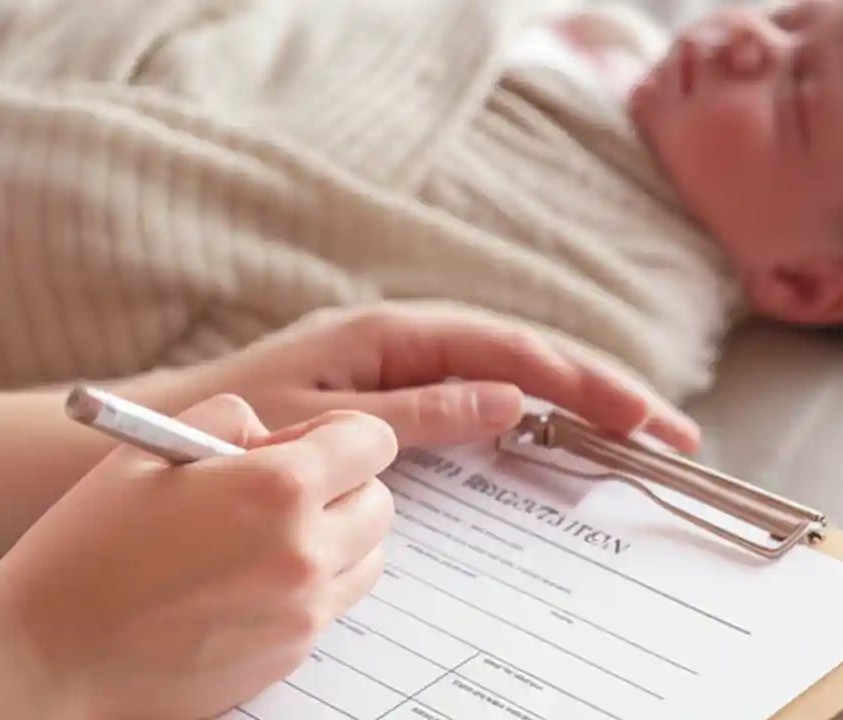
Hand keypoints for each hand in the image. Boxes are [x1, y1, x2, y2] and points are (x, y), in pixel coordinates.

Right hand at [0, 395, 396, 718]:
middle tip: (287, 491)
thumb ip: (232, 419)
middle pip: (379, 502)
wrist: (48, 658)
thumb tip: (283, 435)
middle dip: (344, 486)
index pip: (374, 441)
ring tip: (271, 537)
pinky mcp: (292, 653)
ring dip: (337, 538)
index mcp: (278, 488)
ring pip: (369, 557)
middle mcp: (306, 551)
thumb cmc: (88, 548)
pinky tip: (250, 582)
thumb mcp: (151, 449)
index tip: (310, 444)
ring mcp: (305, 611)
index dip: (343, 435)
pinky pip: (333, 604)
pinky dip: (312, 587)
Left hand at [152, 302, 700, 452]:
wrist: (172, 439)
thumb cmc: (234, 425)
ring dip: (579, 399)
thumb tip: (512, 402)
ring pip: (513, 373)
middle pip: (527, 355)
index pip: (511, 352)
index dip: (581, 383)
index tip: (636, 418)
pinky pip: (482, 394)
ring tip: (640, 429)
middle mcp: (409, 338)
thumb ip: (421, 411)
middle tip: (670, 431)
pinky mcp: (399, 390)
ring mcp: (406, 362)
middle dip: (603, 389)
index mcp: (393, 333)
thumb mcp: (327, 421)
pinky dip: (533, 410)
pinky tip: (563, 432)